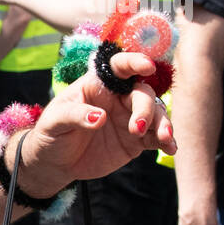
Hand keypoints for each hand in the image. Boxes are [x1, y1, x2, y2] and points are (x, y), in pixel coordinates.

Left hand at [13, 50, 175, 197]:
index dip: (134, 62)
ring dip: (163, 124)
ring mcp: (130, 118)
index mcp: (99, 85)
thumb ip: (74, 116)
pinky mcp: (136, 140)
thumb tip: (99, 117)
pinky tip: (171, 148)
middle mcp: (119, 98)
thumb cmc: (51, 133)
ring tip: (164, 138)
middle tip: (137, 128)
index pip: (119, 67)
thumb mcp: (54, 122)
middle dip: (146, 108)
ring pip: (156, 114)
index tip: (146, 66)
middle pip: (143, 93)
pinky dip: (166, 141)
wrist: (55, 162)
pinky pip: (156, 137)